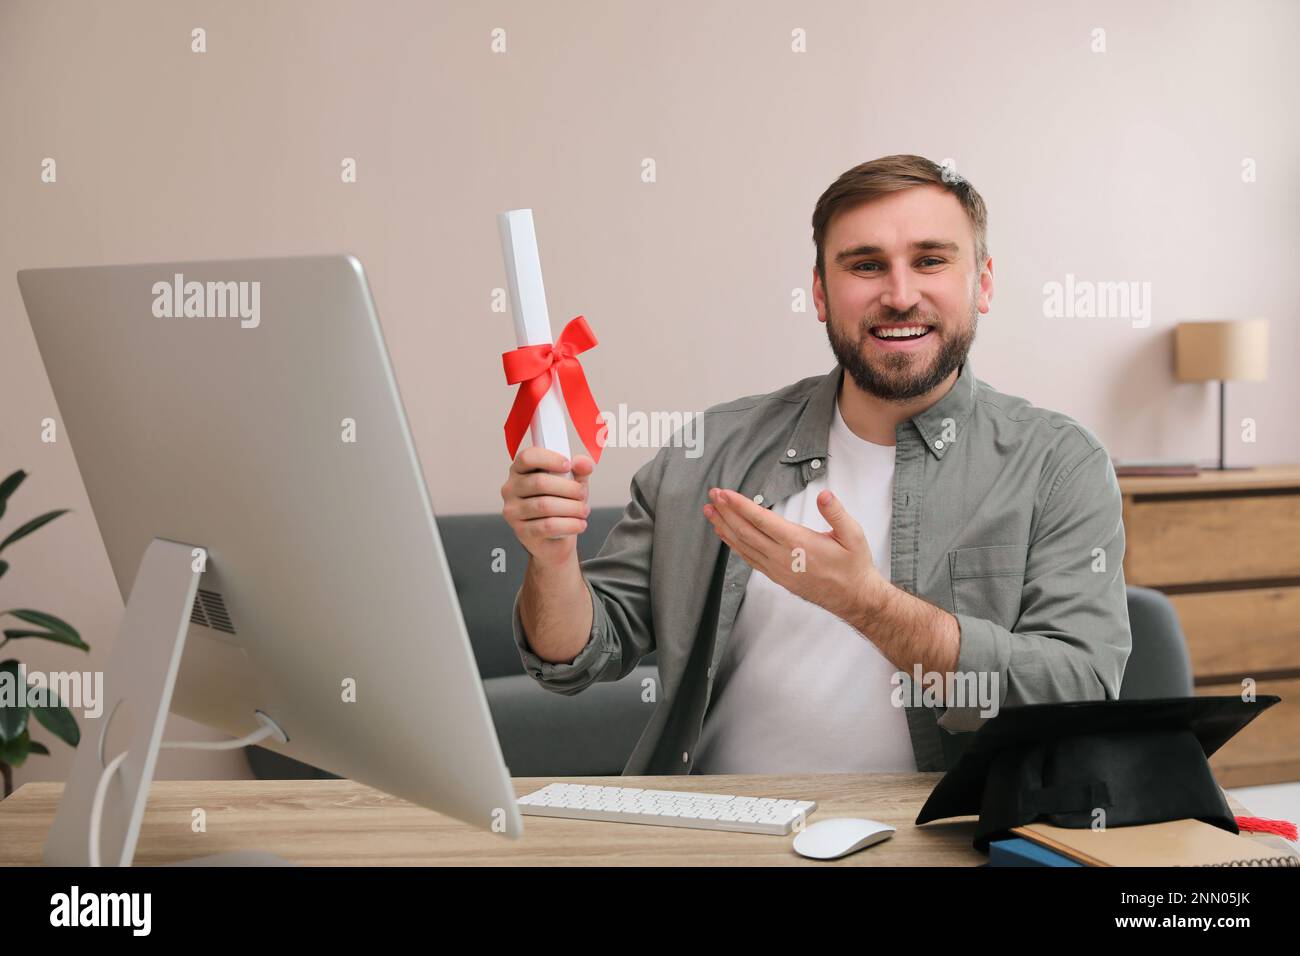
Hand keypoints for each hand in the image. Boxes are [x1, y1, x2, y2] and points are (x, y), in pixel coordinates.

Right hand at [501, 448, 594, 566]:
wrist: (555, 540)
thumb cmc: (560, 505)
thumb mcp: (572, 483)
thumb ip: (579, 470)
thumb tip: (585, 463)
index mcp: (520, 470)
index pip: (527, 457)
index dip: (549, 459)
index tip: (568, 465)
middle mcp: (511, 488)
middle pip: (540, 482)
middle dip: (569, 488)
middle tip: (582, 495)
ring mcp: (513, 511)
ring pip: (545, 505)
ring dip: (572, 508)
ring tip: (583, 510)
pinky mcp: (521, 531)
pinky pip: (547, 526)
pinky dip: (569, 525)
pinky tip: (579, 524)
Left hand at [702, 487, 886, 622]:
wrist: (854, 597)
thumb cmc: (853, 565)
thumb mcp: (853, 535)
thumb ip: (837, 513)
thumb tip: (825, 495)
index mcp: (799, 543)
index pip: (762, 521)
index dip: (741, 506)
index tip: (725, 494)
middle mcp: (783, 557)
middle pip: (746, 532)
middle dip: (727, 512)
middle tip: (712, 496)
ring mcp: (777, 569)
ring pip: (744, 546)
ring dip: (725, 528)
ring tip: (710, 513)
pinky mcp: (776, 577)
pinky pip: (749, 559)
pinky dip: (734, 545)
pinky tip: (726, 535)